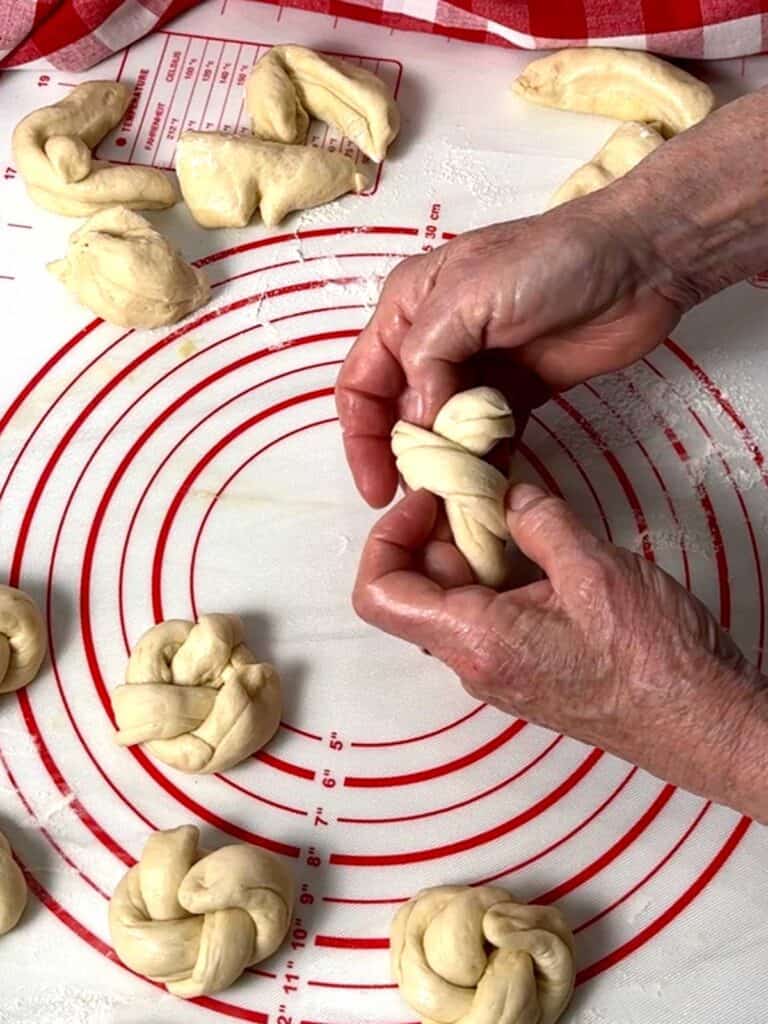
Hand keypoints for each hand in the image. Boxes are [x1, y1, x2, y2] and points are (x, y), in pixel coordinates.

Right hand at [336, 196, 683, 506]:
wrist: (639, 264)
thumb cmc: (550, 260)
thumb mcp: (468, 295)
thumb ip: (429, 357)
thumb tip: (418, 423)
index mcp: (407, 309)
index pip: (361, 382)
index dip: (360, 438)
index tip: (377, 486)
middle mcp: (434, 343)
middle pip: (398, 416)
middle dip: (406, 460)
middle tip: (424, 501)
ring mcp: (477, 371)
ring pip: (442, 434)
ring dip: (446, 469)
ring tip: (457, 505)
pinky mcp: (517, 394)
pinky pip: (487, 440)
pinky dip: (485, 466)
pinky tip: (490, 491)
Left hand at [353, 483, 767, 821]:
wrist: (702, 724)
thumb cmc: (654, 661)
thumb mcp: (593, 568)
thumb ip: (538, 522)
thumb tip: (508, 499)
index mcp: (476, 641)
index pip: (379, 595)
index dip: (387, 538)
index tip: (427, 500)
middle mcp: (474, 664)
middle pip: (418, 588)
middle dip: (440, 531)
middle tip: (481, 491)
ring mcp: (498, 670)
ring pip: (455, 599)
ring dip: (474, 550)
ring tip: (517, 514)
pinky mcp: (524, 669)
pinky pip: (488, 615)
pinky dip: (498, 574)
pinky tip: (538, 549)